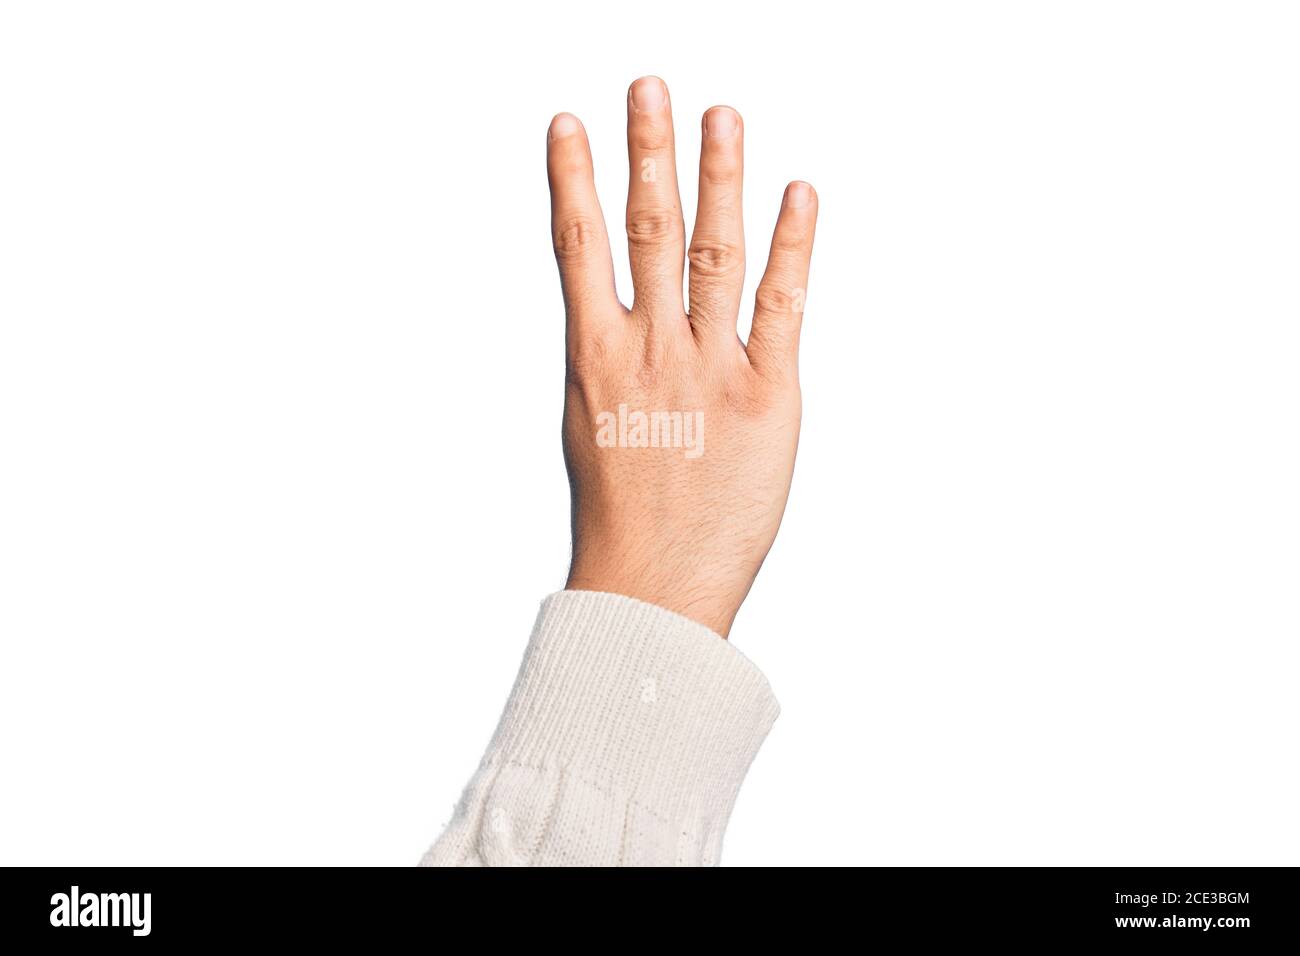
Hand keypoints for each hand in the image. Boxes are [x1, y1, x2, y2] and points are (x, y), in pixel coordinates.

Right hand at [549, 76, 817, 637]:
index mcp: (596, 358)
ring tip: (720, 116)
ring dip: (717, 178)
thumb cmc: (622, 517)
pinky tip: (798, 195)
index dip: (572, 180)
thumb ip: (609, 360)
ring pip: (712, 253)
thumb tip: (619, 314)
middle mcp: (650, 351)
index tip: (569, 124)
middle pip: (648, 230)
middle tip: (649, 88)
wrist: (653, 587)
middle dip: (647, 152)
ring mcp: (709, 369)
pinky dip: (793, 247)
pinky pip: (782, 306)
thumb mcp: (591, 427)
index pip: (578, 248)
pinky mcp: (766, 395)